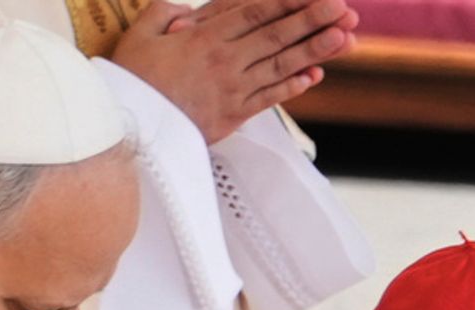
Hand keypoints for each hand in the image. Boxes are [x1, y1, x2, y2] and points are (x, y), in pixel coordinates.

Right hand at [111, 0, 358, 142]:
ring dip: (314, 51)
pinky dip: (293, 87)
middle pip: (275, 36)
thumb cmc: (133, 82)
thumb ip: (164, 13)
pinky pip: (269, 99)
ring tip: (343, 37)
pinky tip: (315, 76)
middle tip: (341, 7)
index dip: (285, 1)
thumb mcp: (140, 36)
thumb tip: (185, 11)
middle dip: (311, 20)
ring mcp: (232, 90)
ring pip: (280, 66)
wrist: (131, 131)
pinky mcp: (233, 116)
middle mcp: (225, 63)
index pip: (253, 13)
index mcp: (204, 39)